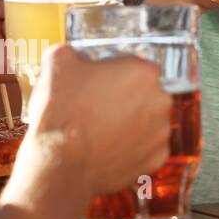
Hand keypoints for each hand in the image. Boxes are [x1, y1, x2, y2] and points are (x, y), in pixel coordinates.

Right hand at [21, 44, 170, 196]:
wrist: (59, 166)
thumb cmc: (61, 114)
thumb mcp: (56, 65)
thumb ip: (71, 53)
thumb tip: (73, 56)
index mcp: (143, 72)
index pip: (130, 67)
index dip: (110, 76)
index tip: (94, 87)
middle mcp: (161, 99)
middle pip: (143, 94)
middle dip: (123, 99)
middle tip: (96, 110)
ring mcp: (162, 131)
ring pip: (147, 121)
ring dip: (129, 125)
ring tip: (99, 133)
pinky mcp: (158, 158)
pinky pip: (147, 149)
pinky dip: (131, 150)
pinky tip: (109, 151)